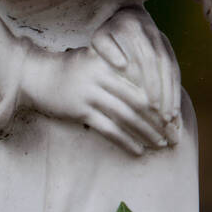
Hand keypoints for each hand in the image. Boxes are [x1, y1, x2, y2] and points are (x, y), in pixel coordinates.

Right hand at [21, 27, 176, 155]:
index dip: (162, 103)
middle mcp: (103, 75)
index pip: (145, 85)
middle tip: (174, 135)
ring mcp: (90, 92)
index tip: (175, 118)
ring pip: (127, 116)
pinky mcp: (80, 109)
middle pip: (140, 102)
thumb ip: (123, 72)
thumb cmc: (72, 70)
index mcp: (112, 62)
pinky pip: (108, 128)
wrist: (37, 76)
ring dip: (146, 133)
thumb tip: (153, 93)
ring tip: (160, 144)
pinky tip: (138, 150)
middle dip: (159, 121)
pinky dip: (126, 141)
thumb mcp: (98, 62)